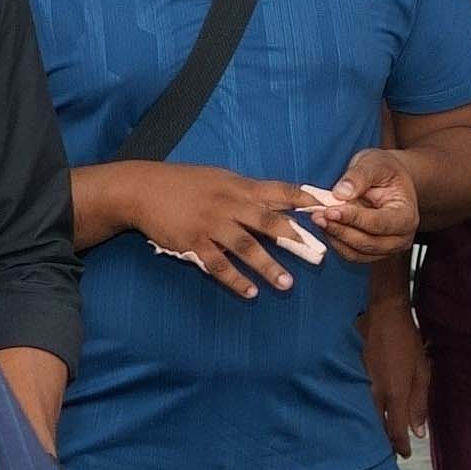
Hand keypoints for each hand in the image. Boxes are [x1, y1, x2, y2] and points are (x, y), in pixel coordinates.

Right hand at [130, 163, 327, 296]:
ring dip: (267, 267)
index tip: (327, 208)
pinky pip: (217, 264)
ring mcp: (211, 224)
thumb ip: (248, 191)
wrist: (143, 189)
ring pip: (245, 247)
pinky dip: (234, 279)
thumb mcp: (220, 178)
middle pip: (267, 222)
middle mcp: (228, 204)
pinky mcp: (193, 242)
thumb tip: (280, 201)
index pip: (279, 191)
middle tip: (317, 256)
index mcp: (238, 187)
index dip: (303, 199)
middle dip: (294, 239)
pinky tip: (250, 291)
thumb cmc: (185, 183)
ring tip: (286, 284)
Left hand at [304, 146, 422, 265]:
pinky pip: (350, 254)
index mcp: (407, 216)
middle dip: (340, 230)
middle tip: (318, 215)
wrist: (388, 180)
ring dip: (335, 237)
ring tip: (318, 218)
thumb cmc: (385, 171)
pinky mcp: (371, 252)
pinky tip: (325, 224)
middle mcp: (400, 237)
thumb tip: (342, 193)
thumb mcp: (374, 163)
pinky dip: (335, 241)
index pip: (379, 223)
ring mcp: (386, 248)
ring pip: (356, 253)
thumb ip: (359, 176)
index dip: (353, 218)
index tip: (330, 210)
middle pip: (368, 243)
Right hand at [360, 290, 430, 455]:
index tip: (402, 456)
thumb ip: (420, 401)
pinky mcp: (349, 375)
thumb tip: (419, 432)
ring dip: (370, 429)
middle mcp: (373, 394)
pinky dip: (359, 411)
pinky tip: (361, 415)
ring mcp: (358, 384)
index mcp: (393, 394)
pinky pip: (354, 400)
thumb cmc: (407, 340)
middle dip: (382, 443)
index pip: (394, 430)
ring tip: (374, 440)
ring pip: (363, 415)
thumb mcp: (422, 369)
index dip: (399, 446)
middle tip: (387, 454)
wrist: (381, 313)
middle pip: (375, 427)